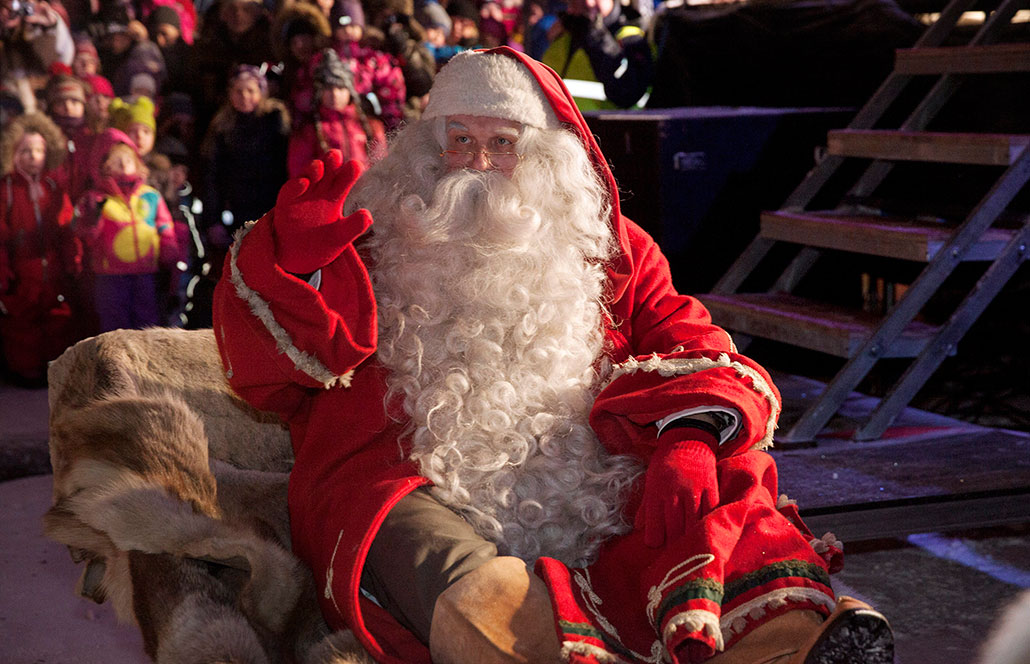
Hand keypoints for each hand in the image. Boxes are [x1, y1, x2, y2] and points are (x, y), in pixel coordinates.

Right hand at [272, 150, 371, 274]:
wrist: (298, 259)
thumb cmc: (321, 245)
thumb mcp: (340, 237)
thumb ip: (353, 226)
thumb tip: (368, 215)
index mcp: (334, 197)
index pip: (343, 180)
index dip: (349, 172)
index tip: (356, 165)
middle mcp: (318, 192)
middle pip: (326, 172)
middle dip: (330, 163)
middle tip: (336, 155)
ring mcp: (301, 196)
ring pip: (307, 177)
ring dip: (313, 170)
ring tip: (320, 167)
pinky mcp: (285, 205)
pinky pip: (289, 192)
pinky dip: (295, 187)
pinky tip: (303, 183)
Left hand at [635, 432, 717, 547]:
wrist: (686, 441)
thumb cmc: (664, 466)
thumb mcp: (649, 484)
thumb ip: (645, 509)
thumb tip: (638, 530)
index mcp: (655, 495)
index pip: (654, 533)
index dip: (655, 542)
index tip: (657, 542)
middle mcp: (674, 495)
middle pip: (674, 534)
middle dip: (673, 543)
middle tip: (674, 544)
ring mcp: (694, 493)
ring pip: (693, 528)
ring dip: (690, 537)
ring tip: (689, 539)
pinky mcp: (711, 490)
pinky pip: (710, 515)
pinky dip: (706, 523)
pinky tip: (703, 526)